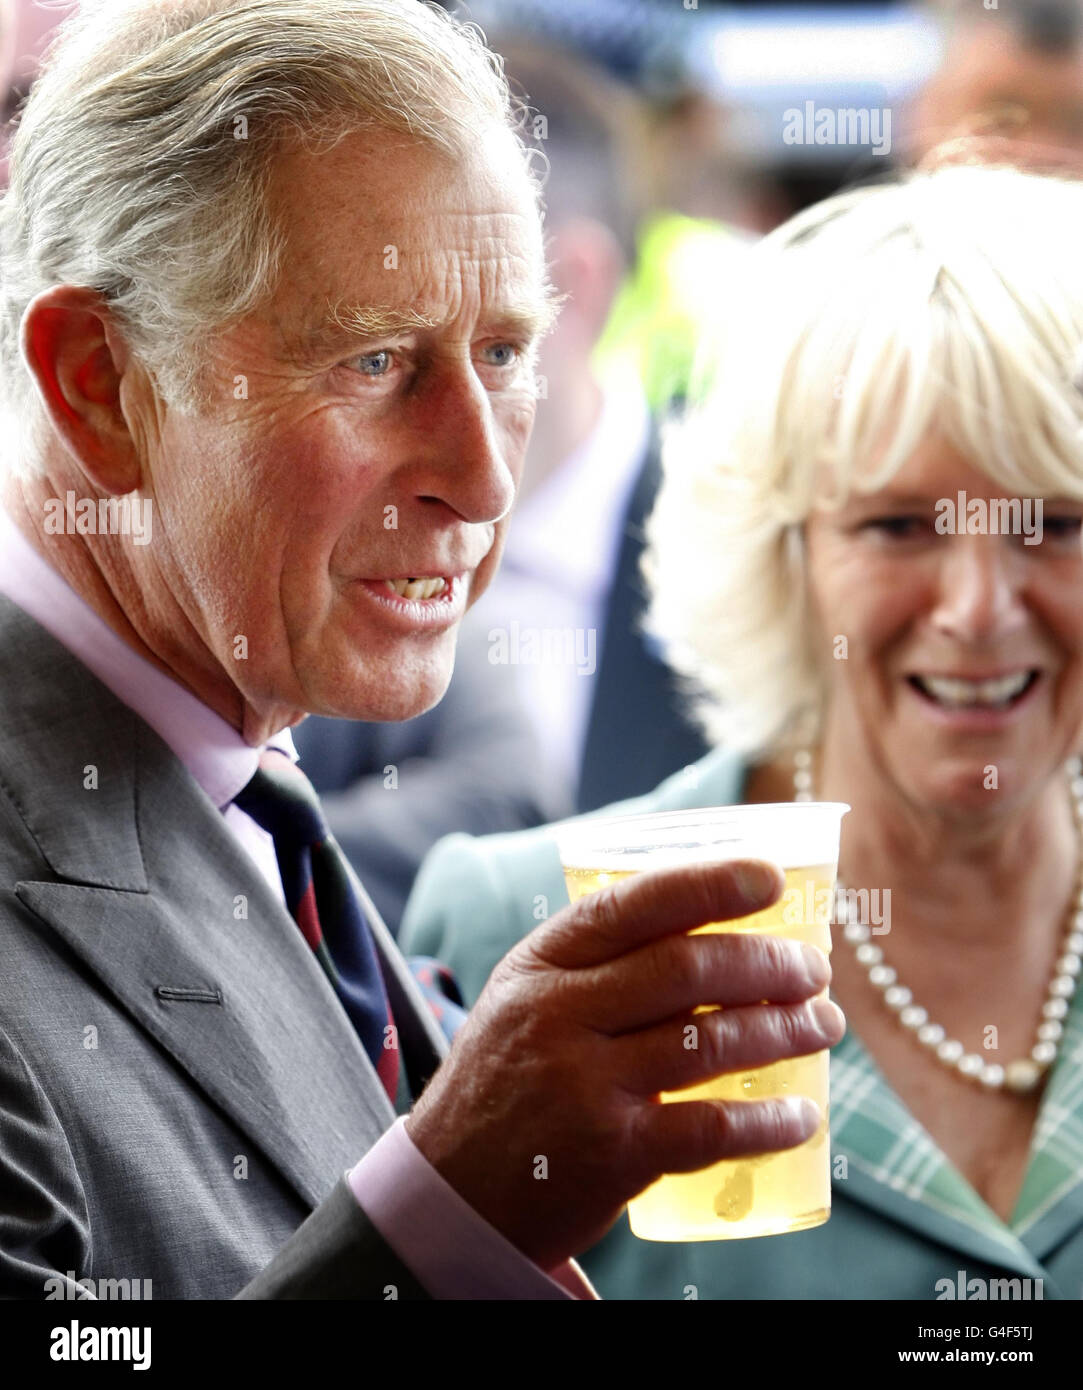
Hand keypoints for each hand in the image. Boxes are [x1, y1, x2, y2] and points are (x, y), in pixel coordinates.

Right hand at [405, 859, 844, 1269]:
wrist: (450, 1191)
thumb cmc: (505, 1081)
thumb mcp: (523, 1001)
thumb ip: (594, 967)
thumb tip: (709, 934)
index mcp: (541, 966)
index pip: (631, 906)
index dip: (707, 885)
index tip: (768, 878)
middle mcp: (558, 1016)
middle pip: (685, 970)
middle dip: (767, 964)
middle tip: (813, 970)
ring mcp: (584, 1085)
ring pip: (707, 1042)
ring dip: (783, 1031)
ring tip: (822, 1027)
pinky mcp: (611, 1155)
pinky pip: (709, 1127)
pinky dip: (767, 1121)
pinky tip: (801, 1114)